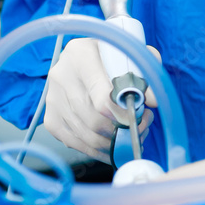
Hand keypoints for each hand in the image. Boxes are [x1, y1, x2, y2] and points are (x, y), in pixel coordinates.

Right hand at [43, 38, 158, 162]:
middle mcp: (62, 76)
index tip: (141, 117)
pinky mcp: (50, 118)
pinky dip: (97, 151)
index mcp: (81, 54)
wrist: (87, 57)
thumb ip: (146, 72)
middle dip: (122, 132)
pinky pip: (74, 143)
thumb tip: (153, 101)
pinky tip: (113, 147)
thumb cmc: (112, 56)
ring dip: (113, 143)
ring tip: (131, 136)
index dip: (123, 115)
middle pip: (94, 120)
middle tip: (141, 128)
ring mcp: (53, 99)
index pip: (101, 97)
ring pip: (86, 135)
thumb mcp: (132, 54)